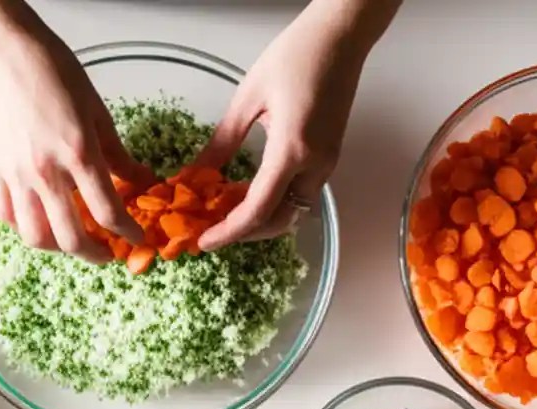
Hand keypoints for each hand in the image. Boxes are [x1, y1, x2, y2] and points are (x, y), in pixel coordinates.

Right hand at [0, 20, 148, 261]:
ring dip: (58, 248)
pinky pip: (7, 215)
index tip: (138, 240)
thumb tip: (142, 181)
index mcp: (79, 155)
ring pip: (35, 236)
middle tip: (108, 254)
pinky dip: (24, 227)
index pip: (108, 212)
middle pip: (71, 238)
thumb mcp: (98, 113)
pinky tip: (39, 222)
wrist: (7, 55)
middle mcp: (47, 173)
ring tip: (72, 241)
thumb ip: (118, 155)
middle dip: (96, 255)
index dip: (128, 233)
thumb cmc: (57, 74)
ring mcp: (17, 176)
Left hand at [195, 7, 370, 250]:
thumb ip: (223, 142)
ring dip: (259, 218)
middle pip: (279, 220)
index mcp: (292, 150)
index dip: (229, 232)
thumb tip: (195, 174)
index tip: (203, 242)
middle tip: (210, 230)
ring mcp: (326, 163)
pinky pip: (300, 193)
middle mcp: (315, 165)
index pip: (258, 210)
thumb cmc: (295, 56)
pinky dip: (273, 201)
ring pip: (292, 210)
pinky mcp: (329, 157)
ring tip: (223, 212)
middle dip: (245, 232)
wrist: (340, 37)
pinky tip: (246, 191)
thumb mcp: (248, 98)